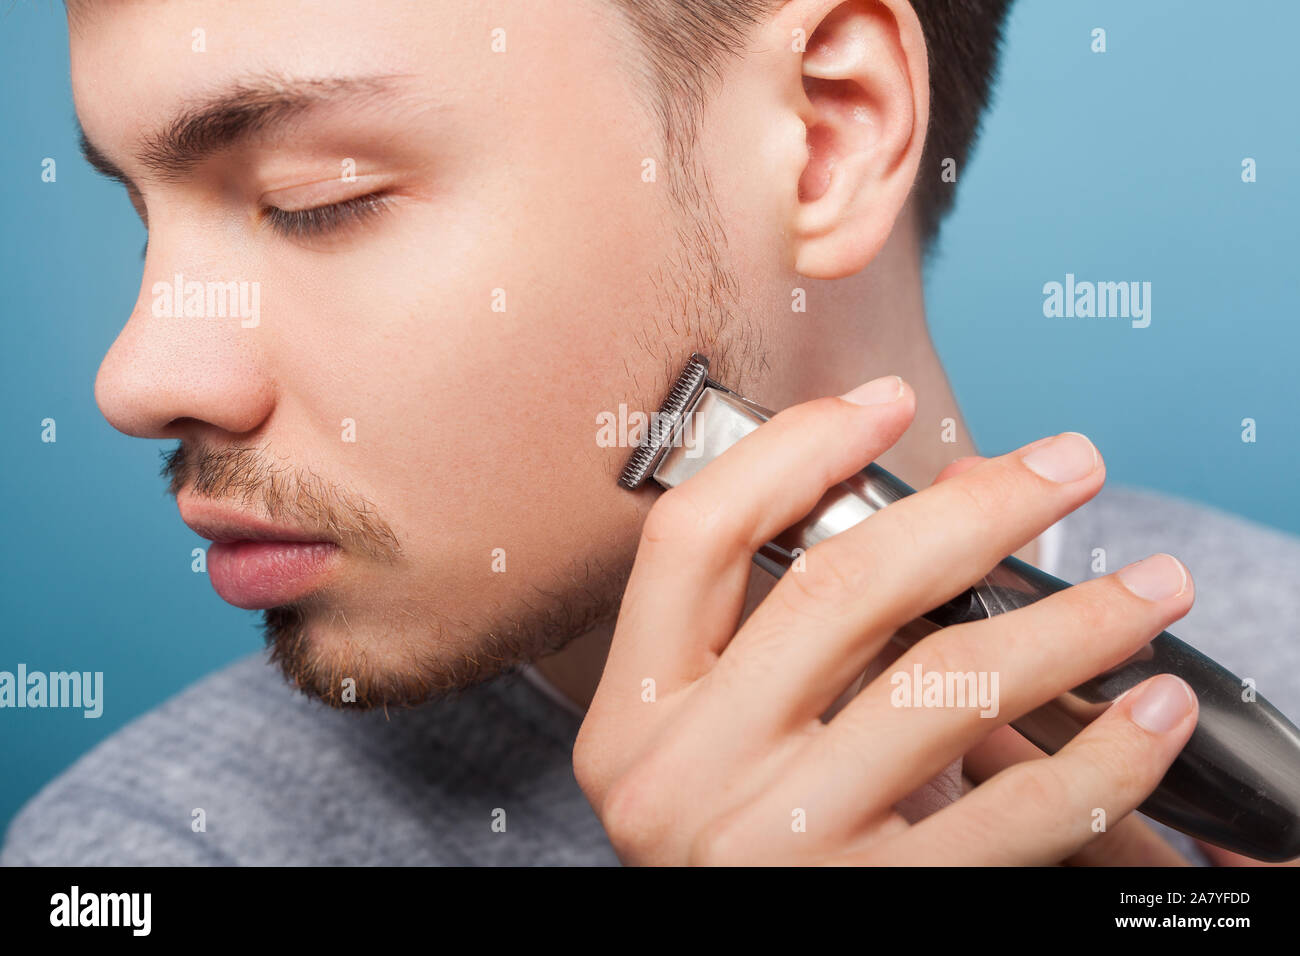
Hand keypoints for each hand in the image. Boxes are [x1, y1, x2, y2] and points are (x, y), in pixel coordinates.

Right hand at [574, 376, 1198, 864]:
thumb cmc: (735, 853)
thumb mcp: (707, 747)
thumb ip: (771, 646)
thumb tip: (929, 508)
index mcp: (632, 718)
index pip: (692, 538)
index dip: (793, 450)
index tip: (887, 401)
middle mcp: (681, 778)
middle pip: (837, 590)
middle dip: (973, 507)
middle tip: (1067, 467)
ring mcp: (771, 845)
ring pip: (944, 687)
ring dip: (1072, 621)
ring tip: (1149, 588)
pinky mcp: (865, 910)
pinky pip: (1011, 816)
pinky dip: (1101, 757)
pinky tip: (1146, 711)